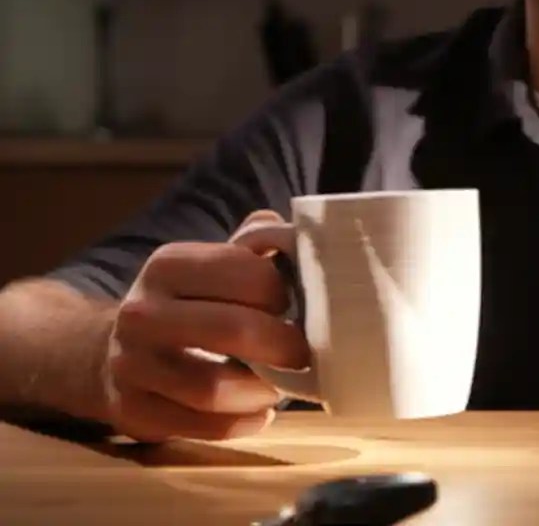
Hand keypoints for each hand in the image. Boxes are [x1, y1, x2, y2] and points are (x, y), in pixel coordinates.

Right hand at [100, 211, 307, 442]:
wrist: (112, 352)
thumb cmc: (191, 304)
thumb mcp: (214, 264)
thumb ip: (259, 242)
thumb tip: (303, 236)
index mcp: (168, 265)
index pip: (249, 274)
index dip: (284, 293)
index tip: (293, 305)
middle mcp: (142, 313)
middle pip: (235, 331)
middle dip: (284, 346)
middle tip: (303, 353)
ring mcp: (132, 365)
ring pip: (215, 389)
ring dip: (264, 391)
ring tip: (281, 385)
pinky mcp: (133, 412)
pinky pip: (204, 426)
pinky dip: (244, 421)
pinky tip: (259, 411)